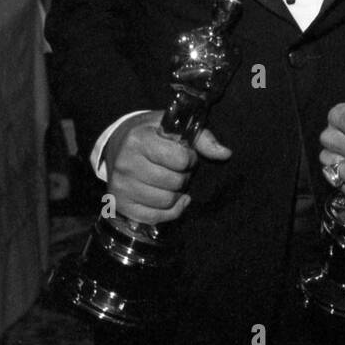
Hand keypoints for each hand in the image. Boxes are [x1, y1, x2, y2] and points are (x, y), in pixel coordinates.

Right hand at [103, 110, 231, 225]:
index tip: (184, 155)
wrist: (118, 144)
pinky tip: (172, 200)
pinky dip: (170, 211)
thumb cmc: (152, 135)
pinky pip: (154, 217)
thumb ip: (201, 138)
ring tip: (171, 181)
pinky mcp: (121, 204)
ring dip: (176, 194)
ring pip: (166, 201)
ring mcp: (121, 186)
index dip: (189, 158)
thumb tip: (226, 153)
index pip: (179, 159)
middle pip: (174, 182)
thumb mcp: (174, 128)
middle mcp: (126, 163)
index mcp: (139, 139)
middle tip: (177, 170)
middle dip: (183, 176)